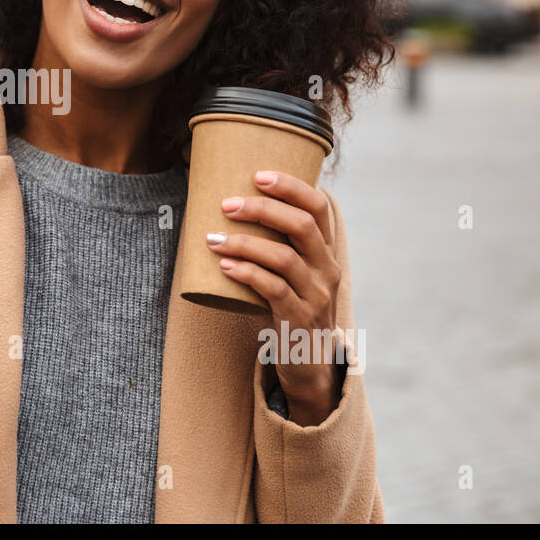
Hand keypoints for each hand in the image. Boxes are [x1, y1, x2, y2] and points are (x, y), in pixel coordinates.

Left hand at [204, 171, 344, 425]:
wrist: (308, 363)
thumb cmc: (289, 307)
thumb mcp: (292, 273)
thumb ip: (274, 244)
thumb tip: (228, 208)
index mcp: (325, 251)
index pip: (318, 207)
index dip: (290, 187)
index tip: (258, 175)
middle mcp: (327, 269)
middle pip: (302, 225)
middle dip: (262, 209)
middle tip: (227, 204)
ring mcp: (317, 295)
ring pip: (284, 257)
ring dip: (244, 243)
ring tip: (212, 238)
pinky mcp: (299, 319)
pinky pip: (272, 289)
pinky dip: (246, 273)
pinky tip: (224, 265)